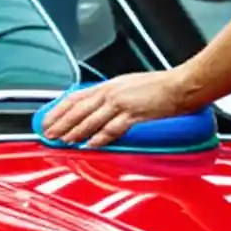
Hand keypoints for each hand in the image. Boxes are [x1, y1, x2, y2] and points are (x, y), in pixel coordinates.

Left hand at [42, 70, 194, 146]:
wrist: (182, 85)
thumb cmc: (160, 86)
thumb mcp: (128, 87)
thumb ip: (111, 97)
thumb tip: (96, 108)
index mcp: (108, 85)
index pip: (75, 97)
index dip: (59, 110)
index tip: (48, 119)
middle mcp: (111, 92)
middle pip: (78, 109)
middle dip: (61, 123)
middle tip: (49, 134)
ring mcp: (121, 102)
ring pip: (91, 119)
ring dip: (75, 132)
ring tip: (64, 141)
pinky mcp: (134, 113)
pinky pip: (112, 128)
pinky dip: (99, 137)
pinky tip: (90, 145)